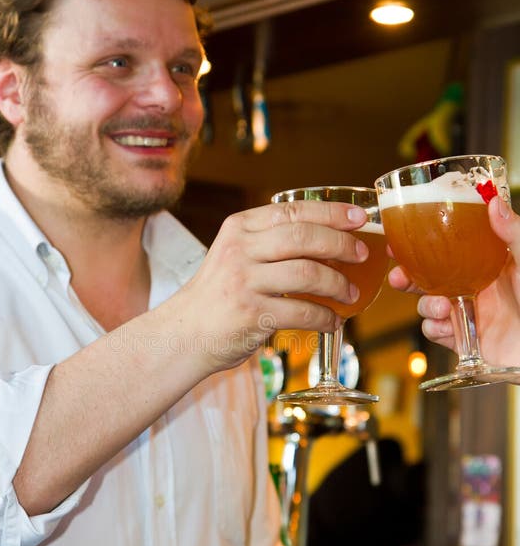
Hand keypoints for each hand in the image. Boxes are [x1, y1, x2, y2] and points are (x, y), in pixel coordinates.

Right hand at [174, 198, 369, 371]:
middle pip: (304, 237)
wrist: (184, 334)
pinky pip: (302, 312)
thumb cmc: (218, 296)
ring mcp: (244, 282)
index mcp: (239, 228)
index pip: (293, 211)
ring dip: (338, 285)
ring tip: (350, 293)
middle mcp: (240, 250)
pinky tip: (333, 321)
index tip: (358, 218)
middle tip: (361, 254)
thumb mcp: (235, 256)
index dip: (331, 213)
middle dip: (341, 245)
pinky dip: (325, 318)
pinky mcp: (252, 314)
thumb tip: (329, 240)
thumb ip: (269, 243)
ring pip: (308, 274)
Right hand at [388, 196, 519, 366]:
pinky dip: (435, 328)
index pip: (449, 248)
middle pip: (429, 277)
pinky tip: (446, 326)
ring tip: (440, 308)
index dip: (423, 244)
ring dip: (426, 305)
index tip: (401, 240)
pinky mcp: (463, 337)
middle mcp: (475, 286)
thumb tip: (494, 203)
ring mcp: (468, 312)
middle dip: (408, 277)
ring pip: (428, 304)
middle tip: (398, 277)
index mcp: (489, 264)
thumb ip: (513, 233)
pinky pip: (435, 330)